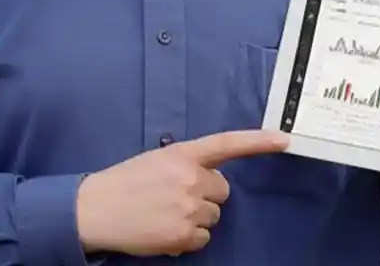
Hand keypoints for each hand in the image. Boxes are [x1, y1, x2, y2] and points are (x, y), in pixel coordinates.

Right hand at [76, 129, 289, 255]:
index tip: (283, 139)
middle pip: (222, 191)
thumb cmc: (125, 183)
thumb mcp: (156, 161)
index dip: (258, 141)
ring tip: (164, 214)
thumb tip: (207, 182)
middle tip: (174, 197)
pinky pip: (203, 238)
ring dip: (195, 218)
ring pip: (213, 217)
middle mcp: (191, 178)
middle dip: (205, 195)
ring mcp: (189, 208)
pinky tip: (164, 230)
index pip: (227, 144)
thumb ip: (185, 165)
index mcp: (182, 154)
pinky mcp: (185, 234)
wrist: (96, 210)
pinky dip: (187, 238)